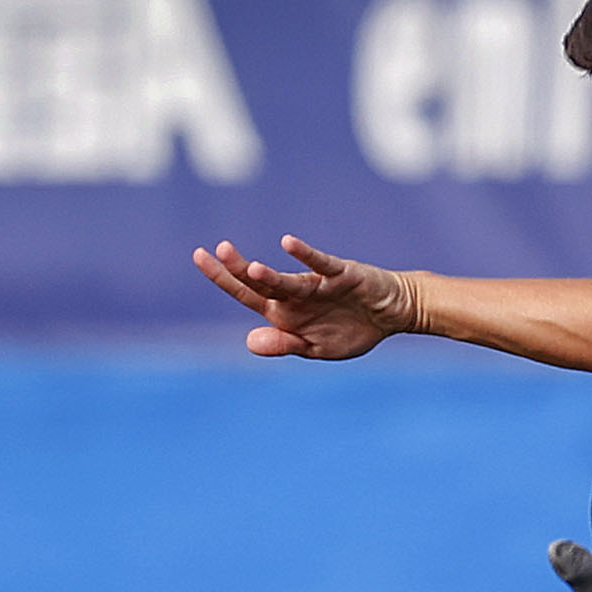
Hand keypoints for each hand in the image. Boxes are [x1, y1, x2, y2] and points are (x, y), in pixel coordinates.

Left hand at [194, 236, 419, 360]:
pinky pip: (321, 265)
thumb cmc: (353, 329)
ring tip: (251, 268)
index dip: (223, 278)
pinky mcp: (341, 275)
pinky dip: (305, 255)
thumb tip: (249, 341)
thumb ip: (286, 345)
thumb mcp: (318, 348)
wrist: (392, 313)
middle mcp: (295, 294)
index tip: (199, 255)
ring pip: (287, 280)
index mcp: (284, 312)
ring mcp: (317, 283)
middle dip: (235, 269)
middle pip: (260, 283)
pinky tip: (288, 243)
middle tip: (213, 250)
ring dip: (269, 276)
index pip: (246, 295)